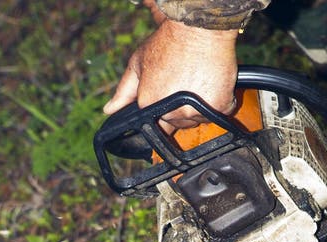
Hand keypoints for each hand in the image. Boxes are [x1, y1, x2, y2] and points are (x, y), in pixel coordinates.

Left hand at [104, 12, 238, 130]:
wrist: (198, 29)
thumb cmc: (167, 42)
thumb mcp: (139, 63)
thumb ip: (124, 91)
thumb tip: (109, 111)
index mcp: (150, 105)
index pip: (157, 127)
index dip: (163, 115)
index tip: (168, 101)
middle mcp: (173, 113)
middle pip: (178, 124)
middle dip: (179, 110)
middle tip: (183, 85)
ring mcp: (196, 112)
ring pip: (197, 120)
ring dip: (198, 109)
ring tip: (196, 82)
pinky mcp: (217, 108)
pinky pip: (218, 114)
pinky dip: (217, 103)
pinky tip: (209, 84)